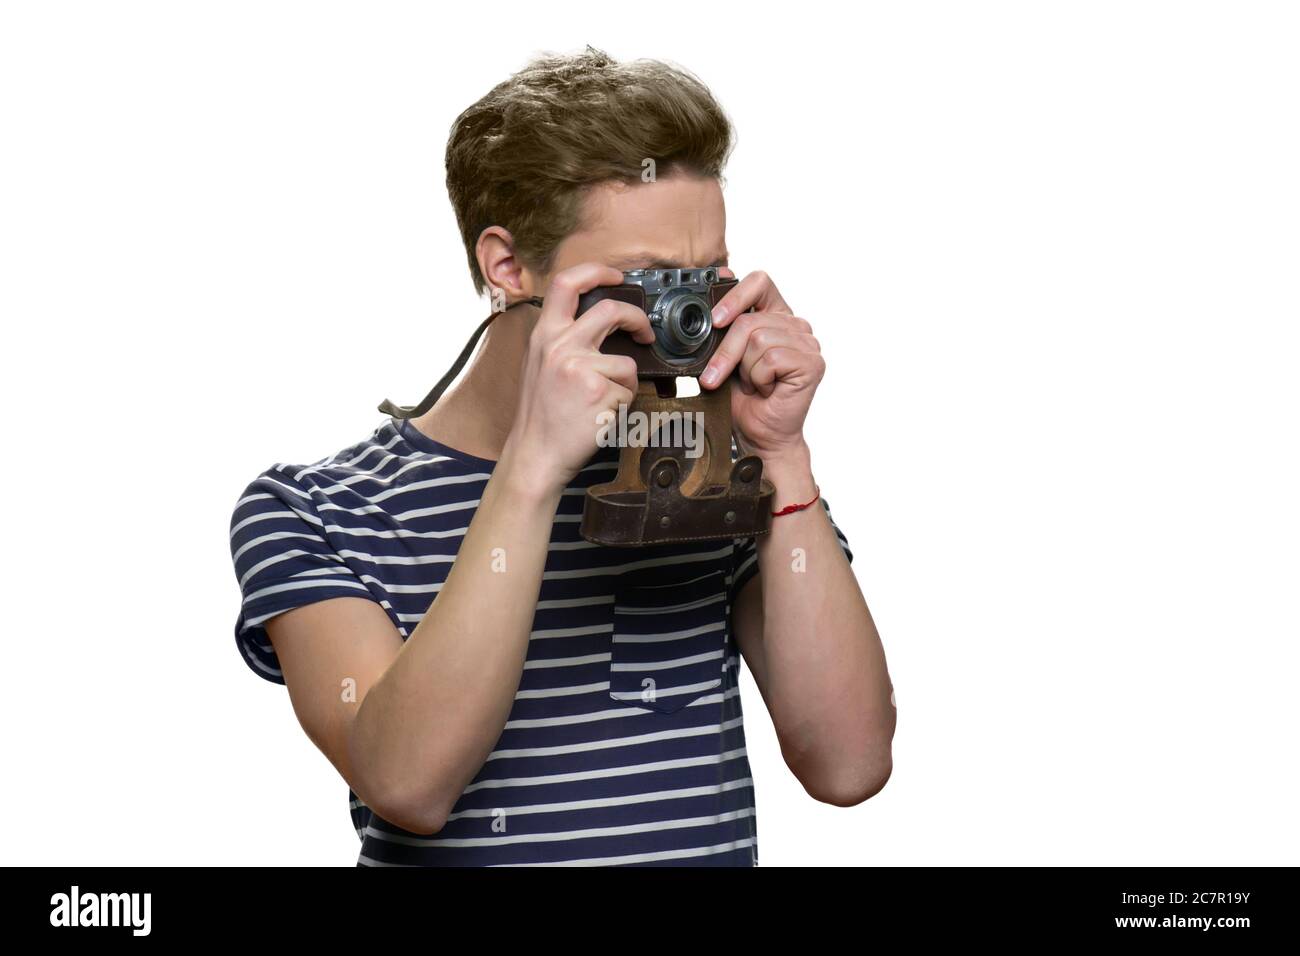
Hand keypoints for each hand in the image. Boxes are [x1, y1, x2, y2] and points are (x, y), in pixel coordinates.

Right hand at [500, 263, 653, 495]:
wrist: (536, 454)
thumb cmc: (542, 414)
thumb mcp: (539, 364)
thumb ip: (563, 339)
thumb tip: (600, 322)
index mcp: (545, 334)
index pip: (568, 282)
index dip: (597, 272)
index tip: (618, 276)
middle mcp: (560, 345)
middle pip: (612, 310)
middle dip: (638, 319)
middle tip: (645, 334)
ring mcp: (581, 368)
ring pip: (626, 363)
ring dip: (623, 385)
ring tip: (600, 403)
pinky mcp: (600, 392)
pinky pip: (628, 392)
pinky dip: (621, 406)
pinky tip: (599, 416)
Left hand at [699, 268, 824, 463]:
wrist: (759, 434)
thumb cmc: (743, 397)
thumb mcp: (724, 355)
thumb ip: (723, 325)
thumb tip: (716, 286)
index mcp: (775, 316)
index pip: (759, 282)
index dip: (734, 296)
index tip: (715, 320)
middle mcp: (795, 325)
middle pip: (750, 320)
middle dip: (726, 352)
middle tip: (717, 376)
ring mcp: (808, 343)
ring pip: (758, 340)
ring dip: (745, 369)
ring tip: (754, 384)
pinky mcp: (812, 362)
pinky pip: (771, 359)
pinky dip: (759, 379)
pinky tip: (767, 389)